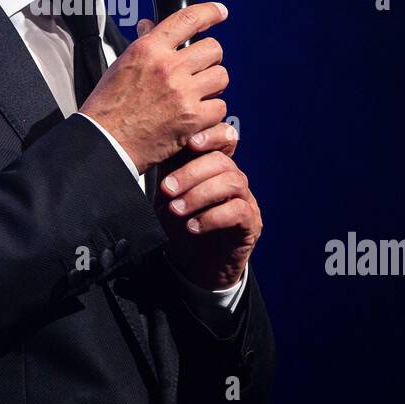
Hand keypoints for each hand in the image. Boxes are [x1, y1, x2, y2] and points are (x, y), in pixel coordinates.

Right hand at [79, 3, 229, 174]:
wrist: (106, 142)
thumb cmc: (109, 106)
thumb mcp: (121, 64)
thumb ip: (143, 44)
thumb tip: (150, 25)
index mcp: (149, 49)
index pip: (188, 18)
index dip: (210, 12)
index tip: (220, 12)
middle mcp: (168, 67)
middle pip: (213, 49)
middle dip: (209, 60)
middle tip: (199, 71)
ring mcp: (183, 92)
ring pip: (221, 77)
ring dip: (212, 86)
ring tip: (198, 94)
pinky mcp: (193, 118)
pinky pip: (220, 107)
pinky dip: (211, 113)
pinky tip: (196, 116)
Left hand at [157, 122, 259, 290]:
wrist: (190, 268)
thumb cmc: (178, 226)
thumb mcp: (168, 195)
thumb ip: (167, 171)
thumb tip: (154, 145)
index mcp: (213, 167)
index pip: (222, 138)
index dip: (210, 135)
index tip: (190, 143)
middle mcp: (233, 179)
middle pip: (222, 161)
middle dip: (191, 172)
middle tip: (167, 189)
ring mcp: (245, 200)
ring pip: (232, 182)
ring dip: (199, 194)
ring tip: (176, 210)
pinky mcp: (250, 225)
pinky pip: (238, 211)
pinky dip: (212, 217)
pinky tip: (193, 226)